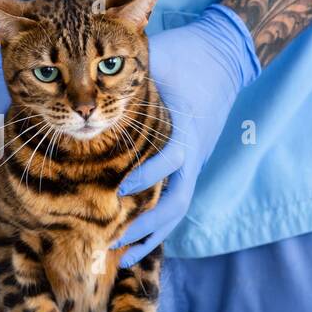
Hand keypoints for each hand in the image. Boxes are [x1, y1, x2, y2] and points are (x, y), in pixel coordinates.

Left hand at [114, 5, 260, 266]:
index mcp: (186, 129)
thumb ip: (129, 70)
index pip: (171, 160)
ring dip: (150, 235)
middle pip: (177, 202)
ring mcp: (193, 164)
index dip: (149, 176)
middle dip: (147, 225)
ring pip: (176, 211)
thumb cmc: (184, 55)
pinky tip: (133, 243)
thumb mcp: (158, 58)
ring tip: (121, 256)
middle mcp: (193, 154)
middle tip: (114, 239)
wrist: (223, 55)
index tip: (122, 190)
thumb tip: (88, 70)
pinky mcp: (188, 168)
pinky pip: (173, 202)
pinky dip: (155, 226)